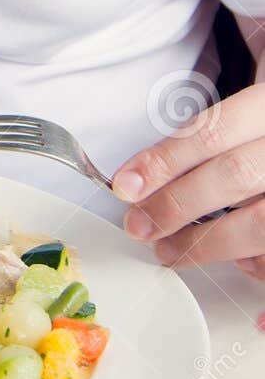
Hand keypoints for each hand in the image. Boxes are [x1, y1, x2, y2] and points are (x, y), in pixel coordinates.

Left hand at [112, 84, 264, 277]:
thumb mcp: (246, 112)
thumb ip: (207, 137)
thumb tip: (144, 176)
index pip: (212, 132)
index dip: (164, 161)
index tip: (127, 185)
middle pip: (234, 175)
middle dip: (178, 204)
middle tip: (140, 225)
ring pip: (258, 222)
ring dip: (207, 243)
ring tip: (171, 250)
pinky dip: (257, 266)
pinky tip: (239, 265)